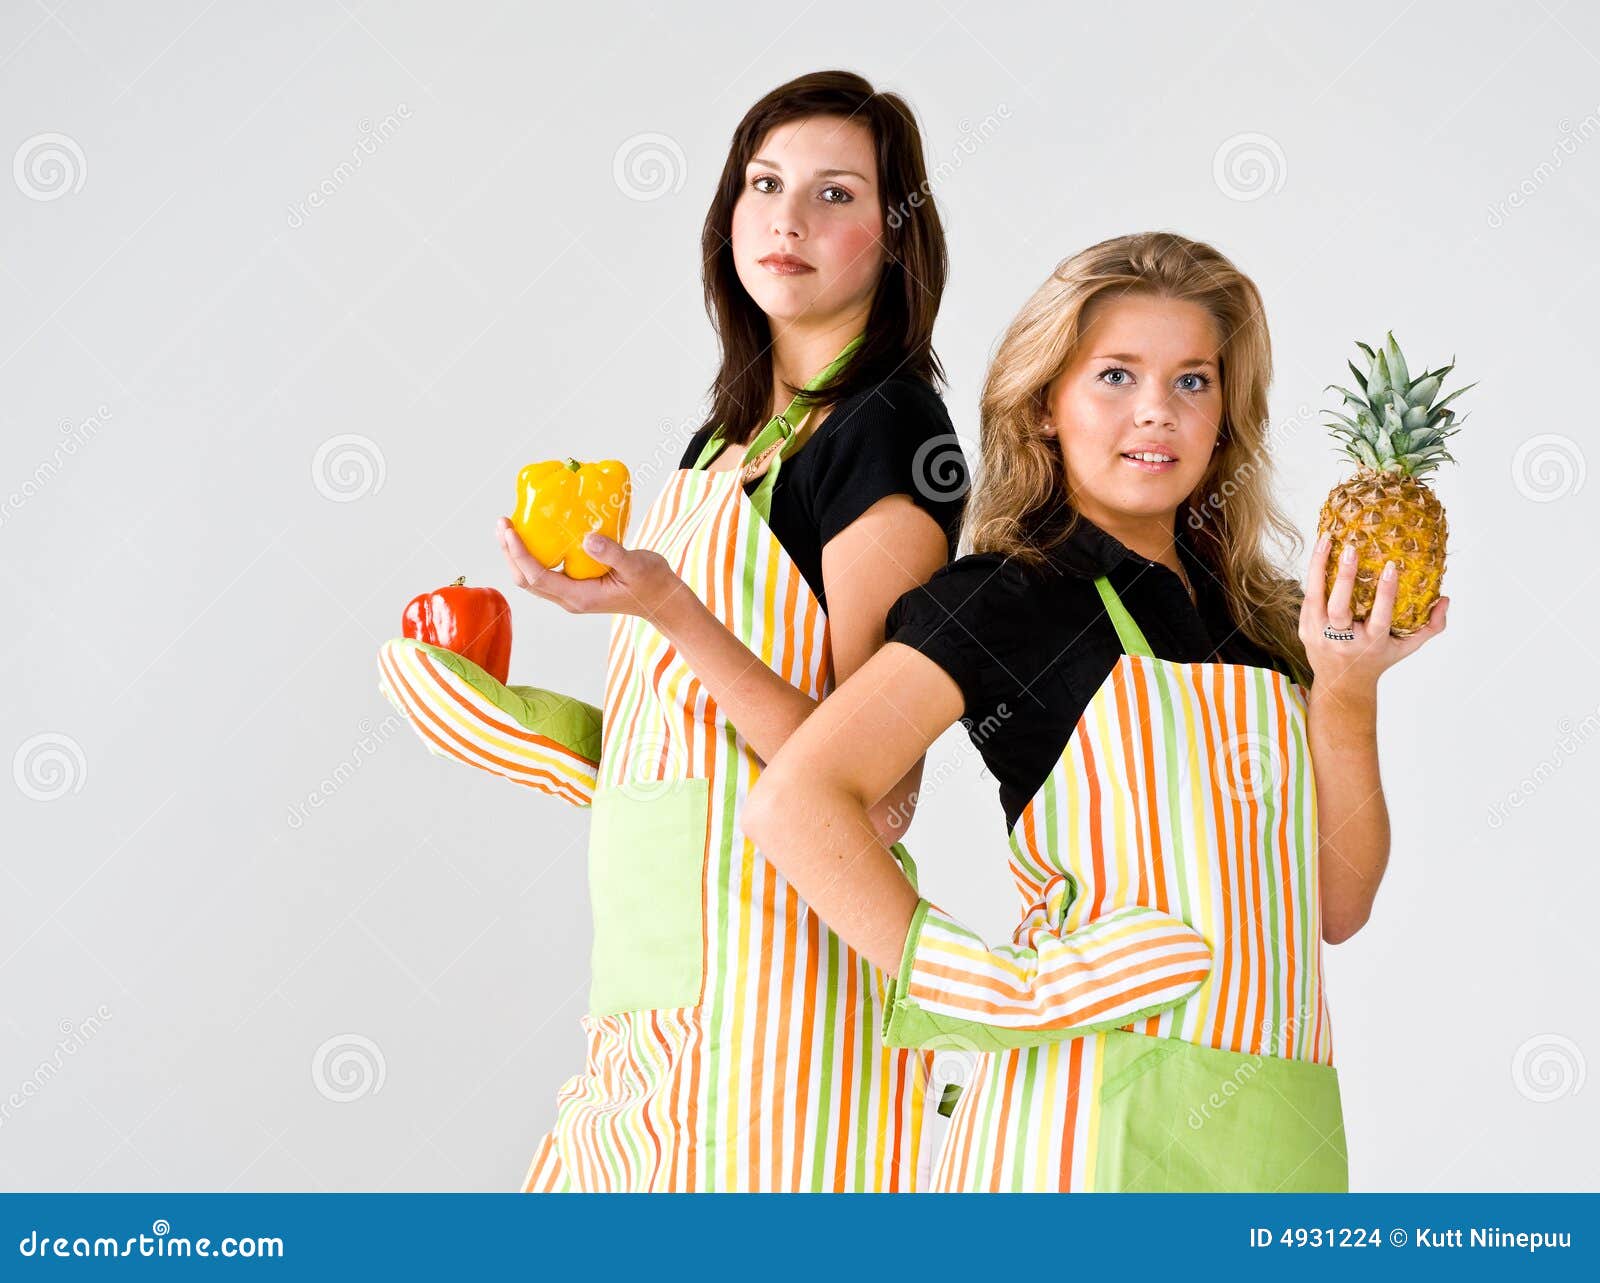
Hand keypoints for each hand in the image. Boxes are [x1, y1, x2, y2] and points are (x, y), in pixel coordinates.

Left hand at [496, 517, 684, 623]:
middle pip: (526, 579)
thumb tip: (587, 538)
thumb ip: (613, 553)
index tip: (510, 530)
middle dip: (509, 552)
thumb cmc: (653, 583)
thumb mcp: (637, 566)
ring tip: (509, 527)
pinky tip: (535, 535)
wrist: (662, 601)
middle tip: (502, 523)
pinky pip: (545, 573)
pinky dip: (532, 555)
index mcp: (579, 597)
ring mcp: (571, 594)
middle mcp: (569, 599)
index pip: (537, 577)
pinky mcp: (575, 586)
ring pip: (531, 578)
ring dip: (516, 555)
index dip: (519, 553)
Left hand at [1300, 531, 1447, 694]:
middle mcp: (1344, 640)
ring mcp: (1320, 635)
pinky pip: (1308, 598)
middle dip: (1345, 579)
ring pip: (1316, 599)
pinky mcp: (1305, 629)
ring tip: (1326, 540)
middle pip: (1340, 608)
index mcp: (1372, 643)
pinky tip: (1319, 551)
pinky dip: (1313, 574)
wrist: (1341, 684)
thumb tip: (1445, 599)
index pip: (1380, 616)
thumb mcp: (1406, 647)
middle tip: (1351, 550)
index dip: (1386, 593)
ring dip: (1319, 568)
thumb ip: (1430, 627)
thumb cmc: (1377, 659)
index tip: (1391, 567)